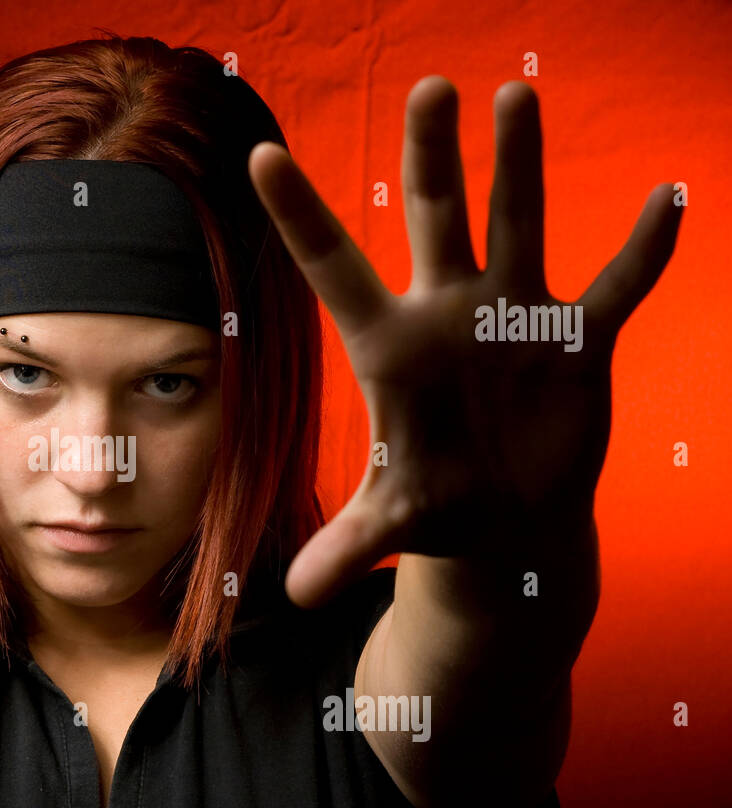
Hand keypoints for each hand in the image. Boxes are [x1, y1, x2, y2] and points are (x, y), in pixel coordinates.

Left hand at [248, 76, 681, 606]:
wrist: (507, 520)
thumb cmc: (439, 511)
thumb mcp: (395, 524)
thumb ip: (349, 544)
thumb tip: (295, 592)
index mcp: (393, 348)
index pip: (336, 268)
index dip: (302, 216)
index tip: (262, 153)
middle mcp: (450, 313)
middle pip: (437, 216)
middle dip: (435, 155)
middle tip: (431, 88)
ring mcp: (514, 318)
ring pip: (520, 222)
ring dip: (522, 165)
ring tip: (517, 96)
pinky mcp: (577, 340)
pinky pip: (617, 283)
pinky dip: (644, 248)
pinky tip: (670, 199)